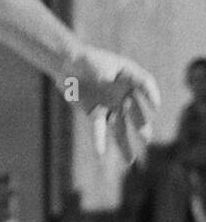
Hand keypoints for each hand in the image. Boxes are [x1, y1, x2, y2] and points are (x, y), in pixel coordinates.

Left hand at [62, 48, 160, 163]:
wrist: (66, 64)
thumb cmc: (86, 60)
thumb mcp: (101, 66)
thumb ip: (110, 80)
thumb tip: (118, 97)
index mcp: (129, 77)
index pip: (144, 84)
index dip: (151, 94)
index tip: (155, 105)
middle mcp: (123, 93)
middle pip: (135, 111)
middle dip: (141, 126)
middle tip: (146, 139)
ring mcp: (110, 104)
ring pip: (120, 127)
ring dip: (124, 144)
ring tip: (130, 162)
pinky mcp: (95, 112)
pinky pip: (99, 128)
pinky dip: (99, 140)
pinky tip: (100, 153)